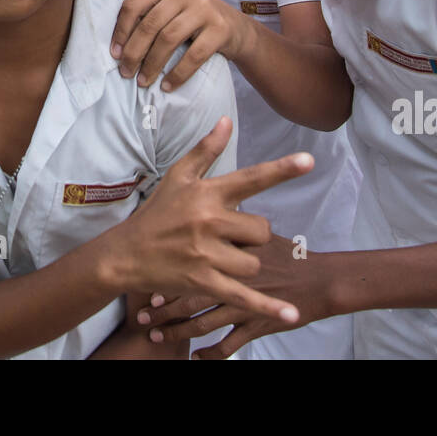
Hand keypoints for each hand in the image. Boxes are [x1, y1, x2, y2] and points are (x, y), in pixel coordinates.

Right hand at [105, 117, 313, 323]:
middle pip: (261, 230)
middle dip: (251, 235)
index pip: (251, 179)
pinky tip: (291, 315)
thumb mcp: (178, 177)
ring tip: (219, 258)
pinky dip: (268, 308)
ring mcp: (207, 255)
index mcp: (207, 194)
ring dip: (244, 262)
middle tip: (227, 236)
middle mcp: (210, 222)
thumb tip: (226, 120)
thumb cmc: (157, 213)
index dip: (282, 169)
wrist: (126, 254)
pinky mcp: (204, 283)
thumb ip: (206, 150)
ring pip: (253, 261)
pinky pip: (244, 296)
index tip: (309, 160)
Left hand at [111, 0, 247, 88]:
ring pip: (169, 39)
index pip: (134, 4)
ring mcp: (203, 9)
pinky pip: (194, 55)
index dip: (121, 30)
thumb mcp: (168, 1)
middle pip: (150, 24)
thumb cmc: (192, 17)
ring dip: (152, 64)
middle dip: (134, 52)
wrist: (235, 27)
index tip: (115, 53)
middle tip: (126, 72)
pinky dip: (178, 73)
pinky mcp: (220, 28)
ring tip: (143, 81)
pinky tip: (167, 85)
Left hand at [135, 232, 332, 357]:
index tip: (148, 280)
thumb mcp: (259, 234)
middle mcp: (232, 279)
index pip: (189, 263)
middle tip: (141, 314)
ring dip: (177, 331)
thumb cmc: (292, 255)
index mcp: (230, 253)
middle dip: (162, 307)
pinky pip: (227, 345)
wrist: (321, 279)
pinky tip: (197, 359)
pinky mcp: (255, 325)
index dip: (165, 274)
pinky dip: (209, 354)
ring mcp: (243, 304)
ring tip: (157, 335)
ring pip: (201, 322)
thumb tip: (211, 219)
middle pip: (188, 295)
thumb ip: (233, 231)